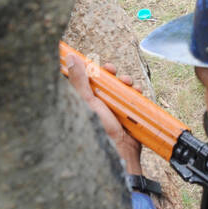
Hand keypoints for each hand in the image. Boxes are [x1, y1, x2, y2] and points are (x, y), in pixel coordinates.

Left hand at [64, 55, 142, 174]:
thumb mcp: (88, 102)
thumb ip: (79, 80)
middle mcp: (99, 104)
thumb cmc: (101, 129)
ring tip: (129, 84)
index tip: (98, 65)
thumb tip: (70, 57)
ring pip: (120, 88)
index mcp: (86, 101)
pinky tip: (137, 92)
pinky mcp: (127, 114)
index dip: (94, 70)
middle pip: (105, 82)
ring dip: (126, 82)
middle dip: (112, 74)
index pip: (88, 80)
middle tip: (115, 72)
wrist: (121, 151)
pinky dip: (136, 93)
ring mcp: (114, 109)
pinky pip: (133, 98)